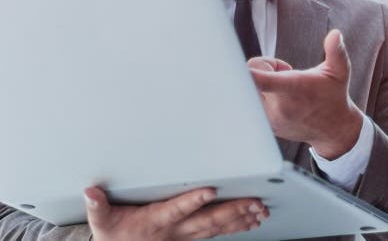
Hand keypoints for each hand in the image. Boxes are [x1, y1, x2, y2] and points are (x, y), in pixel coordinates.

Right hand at [84, 186, 267, 240]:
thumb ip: (98, 207)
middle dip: (232, 210)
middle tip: (253, 201)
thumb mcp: (102, 221)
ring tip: (259, 210)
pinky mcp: (192, 237)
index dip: (193, 201)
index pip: (176, 209)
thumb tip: (91, 191)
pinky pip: (218, 232)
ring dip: (239, 218)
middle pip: (206, 220)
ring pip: (216, 227)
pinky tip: (252, 220)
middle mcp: (175, 231)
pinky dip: (236, 226)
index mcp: (155, 221)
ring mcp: (185, 236)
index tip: (210, 190)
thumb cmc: (114, 235)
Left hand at [248, 30, 362, 159]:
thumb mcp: (340, 71)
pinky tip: (278, 99)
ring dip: (259, 82)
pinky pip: (249, 102)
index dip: (248, 72)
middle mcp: (278, 107)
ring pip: (247, 88)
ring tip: (282, 87)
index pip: (261, 81)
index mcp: (294, 89)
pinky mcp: (264, 126)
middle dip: (263, 67)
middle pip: (249, 75)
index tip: (236, 63)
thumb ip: (335, 51)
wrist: (334, 128)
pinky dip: (259, 95)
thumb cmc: (334, 94)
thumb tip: (335, 34)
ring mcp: (269, 119)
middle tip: (283, 72)